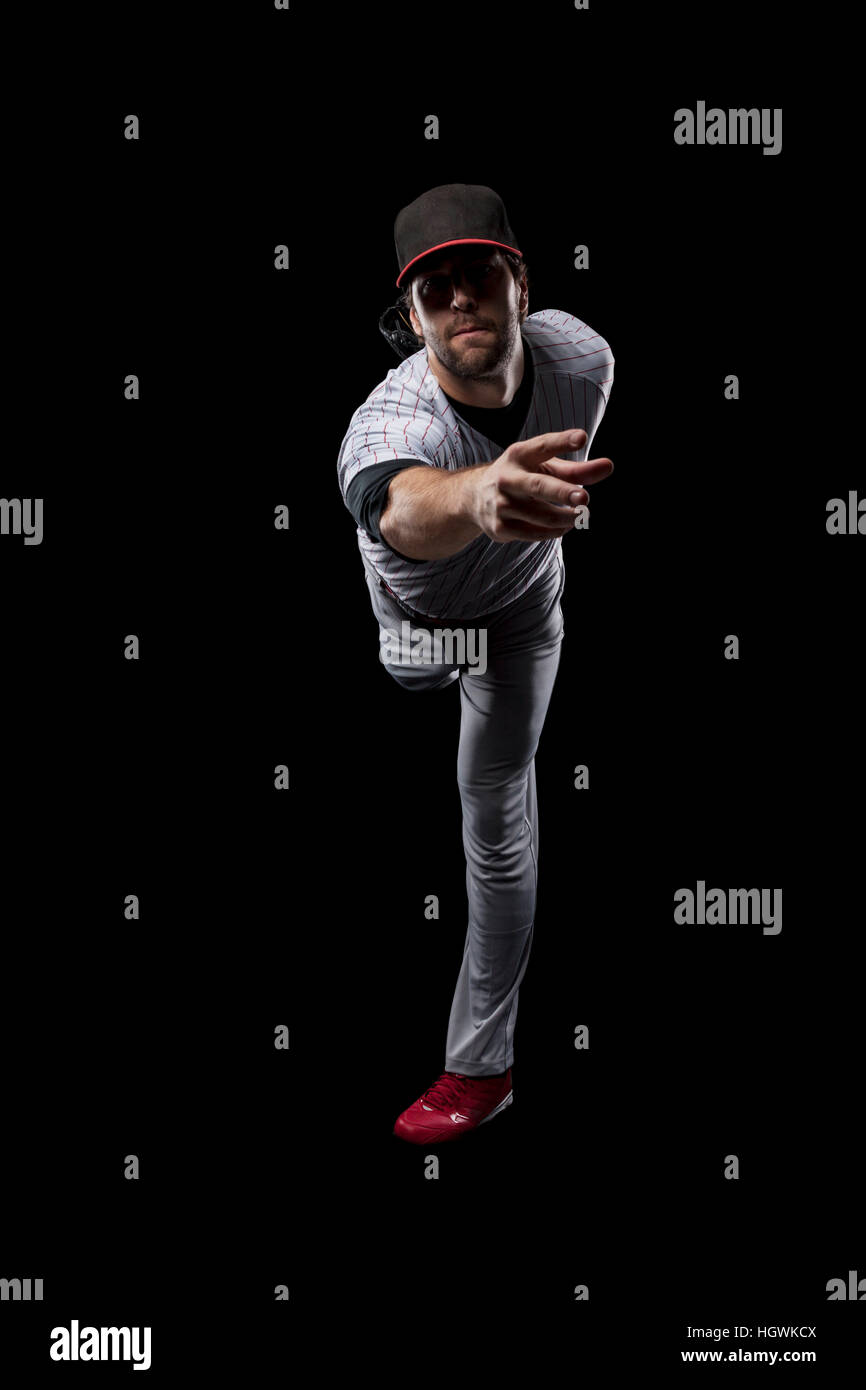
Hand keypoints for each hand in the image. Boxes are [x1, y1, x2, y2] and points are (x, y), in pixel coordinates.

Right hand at [468, 429, 613, 542]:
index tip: (582, 438)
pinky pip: (535, 533)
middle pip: (538, 486)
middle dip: (562, 492)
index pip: (543, 446)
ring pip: (542, 516)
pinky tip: (564, 526)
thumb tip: (608, 467)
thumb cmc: (522, 477)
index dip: (562, 441)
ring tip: (581, 515)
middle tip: (585, 498)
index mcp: (519, 455)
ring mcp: (501, 504)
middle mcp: (507, 478)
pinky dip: (555, 531)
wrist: (474, 498)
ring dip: (567, 518)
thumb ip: (576, 469)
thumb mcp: (545, 468)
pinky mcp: (500, 528)